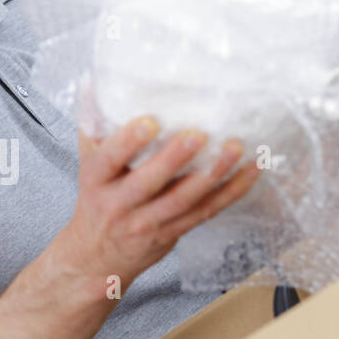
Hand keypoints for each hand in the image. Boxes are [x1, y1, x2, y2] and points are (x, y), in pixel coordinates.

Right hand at [58, 115, 259, 294]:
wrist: (97, 257)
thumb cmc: (96, 200)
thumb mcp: (86, 163)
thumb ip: (93, 125)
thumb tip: (95, 81)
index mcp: (97, 180)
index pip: (109, 159)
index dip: (127, 141)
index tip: (149, 121)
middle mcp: (121, 203)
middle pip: (149, 183)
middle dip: (174, 159)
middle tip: (199, 134)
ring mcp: (150, 221)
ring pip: (184, 200)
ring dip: (212, 174)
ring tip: (234, 148)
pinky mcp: (176, 230)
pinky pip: (207, 210)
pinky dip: (232, 191)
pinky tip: (251, 170)